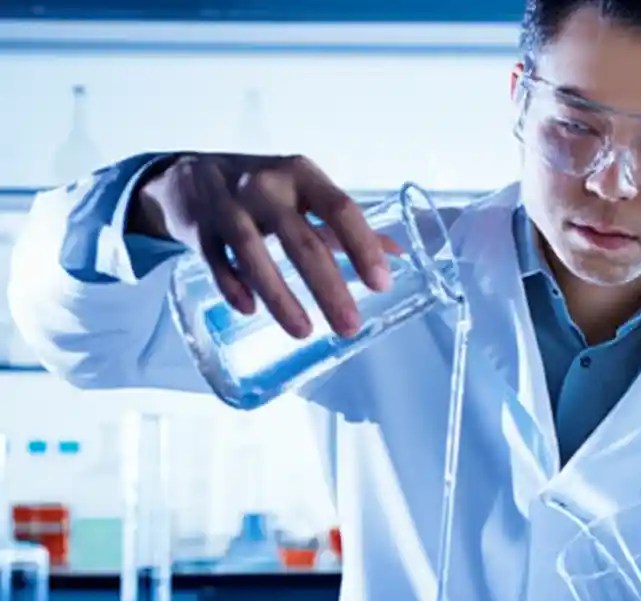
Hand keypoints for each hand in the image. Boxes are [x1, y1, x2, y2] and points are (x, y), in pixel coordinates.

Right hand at [130, 153, 393, 338]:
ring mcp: (228, 206)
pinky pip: (215, 260)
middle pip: (302, 241)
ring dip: (281, 297)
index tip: (381, 284)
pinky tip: (249, 310)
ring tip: (304, 332)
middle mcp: (266, 186)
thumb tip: (396, 254)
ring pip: (254, 253)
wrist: (190, 176)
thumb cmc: (263, 188)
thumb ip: (346, 226)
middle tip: (350, 326)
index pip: (340, 209)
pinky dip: (232, 285)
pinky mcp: (198, 228)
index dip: (362, 247)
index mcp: (302, 175)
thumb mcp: (306, 194)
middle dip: (329, 288)